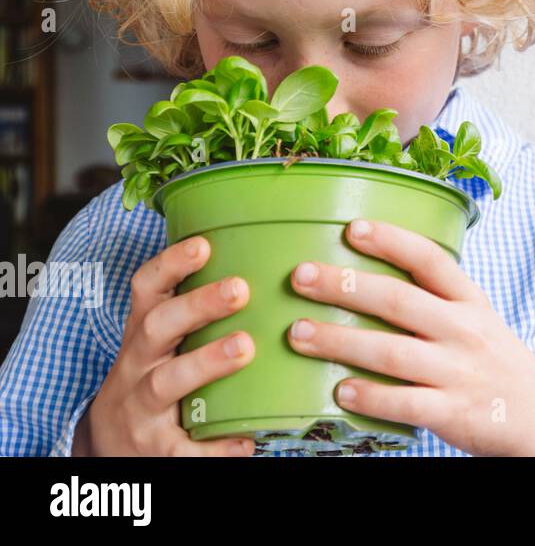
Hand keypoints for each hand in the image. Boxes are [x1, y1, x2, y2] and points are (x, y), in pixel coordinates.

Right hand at [77, 236, 256, 456]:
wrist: (110, 449)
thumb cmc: (155, 380)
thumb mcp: (163, 346)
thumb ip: (197, 314)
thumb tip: (264, 263)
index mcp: (143, 336)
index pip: (147, 291)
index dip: (170, 265)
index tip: (203, 244)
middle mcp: (136, 367)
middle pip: (157, 328)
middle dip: (196, 305)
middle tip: (240, 288)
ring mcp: (142, 410)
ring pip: (165, 382)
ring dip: (205, 362)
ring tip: (245, 347)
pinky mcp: (157, 450)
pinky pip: (184, 448)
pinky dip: (215, 446)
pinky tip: (247, 439)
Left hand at [286, 218, 534, 455]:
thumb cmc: (499, 367)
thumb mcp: (480, 323)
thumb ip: (437, 304)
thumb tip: (371, 284)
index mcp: (471, 303)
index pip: (431, 260)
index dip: (392, 240)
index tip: (353, 228)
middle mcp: (465, 331)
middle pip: (399, 300)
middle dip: (345, 286)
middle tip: (301, 276)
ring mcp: (459, 371)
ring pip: (392, 351)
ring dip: (340, 341)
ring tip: (299, 334)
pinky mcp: (454, 412)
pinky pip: (405, 402)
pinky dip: (371, 396)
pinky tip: (341, 390)